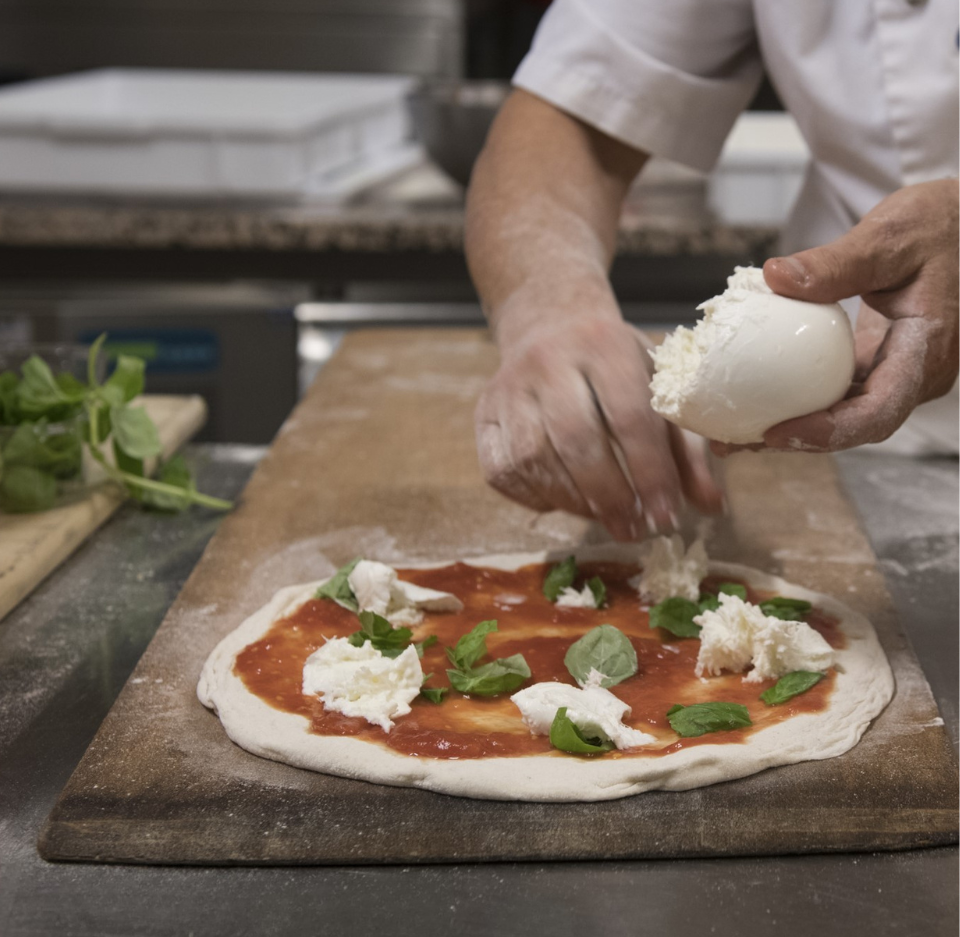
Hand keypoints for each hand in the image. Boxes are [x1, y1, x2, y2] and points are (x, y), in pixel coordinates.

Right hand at [475, 309, 723, 540]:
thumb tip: (712, 506)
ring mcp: (508, 388)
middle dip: (609, 496)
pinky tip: (563, 501)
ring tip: (604, 518)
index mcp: (604, 345)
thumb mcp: (658, 388)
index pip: (630, 416)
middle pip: (576, 440)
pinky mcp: (483, 414)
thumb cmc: (615, 366)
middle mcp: (548, 361)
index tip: (666, 517)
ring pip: (533, 459)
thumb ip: (686, 448)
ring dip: (573, 501)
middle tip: (634, 530)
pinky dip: (535, 497)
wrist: (550, 326)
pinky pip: (502, 470)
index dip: (650, 474)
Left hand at [714, 179, 958, 455]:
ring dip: (785, 427)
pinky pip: (832, 392)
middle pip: (852, 426)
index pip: (879, 411)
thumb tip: (775, 277)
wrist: (958, 224)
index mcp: (928, 351)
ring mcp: (894, 373)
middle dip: (793, 440)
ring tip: (726, 434)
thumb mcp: (892, 234)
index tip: (775, 433)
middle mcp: (914, 375)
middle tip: (731, 442)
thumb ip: (839, 261)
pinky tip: (746, 401)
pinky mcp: (873, 365)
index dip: (827, 432)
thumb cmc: (936, 224)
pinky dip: (793, 400)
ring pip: (839, 415)